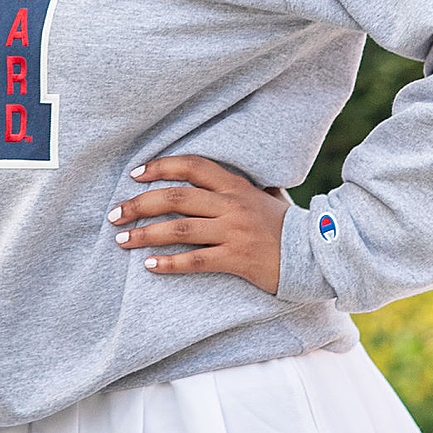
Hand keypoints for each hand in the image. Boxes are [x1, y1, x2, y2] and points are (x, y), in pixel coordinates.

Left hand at [109, 154, 285, 295]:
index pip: (191, 166)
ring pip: (180, 229)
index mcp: (235, 185)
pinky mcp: (237, 259)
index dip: (160, 166)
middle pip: (175, 198)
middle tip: (115, 214)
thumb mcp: (265, 195)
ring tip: (122, 241)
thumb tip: (211, 178)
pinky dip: (170, 263)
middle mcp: (232, 204)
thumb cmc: (286, 225)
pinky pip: (196, 260)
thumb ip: (239, 186)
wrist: (318, 253)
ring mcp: (234, 232)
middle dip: (139, 204)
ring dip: (145, 234)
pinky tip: (150, 266)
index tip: (135, 174)